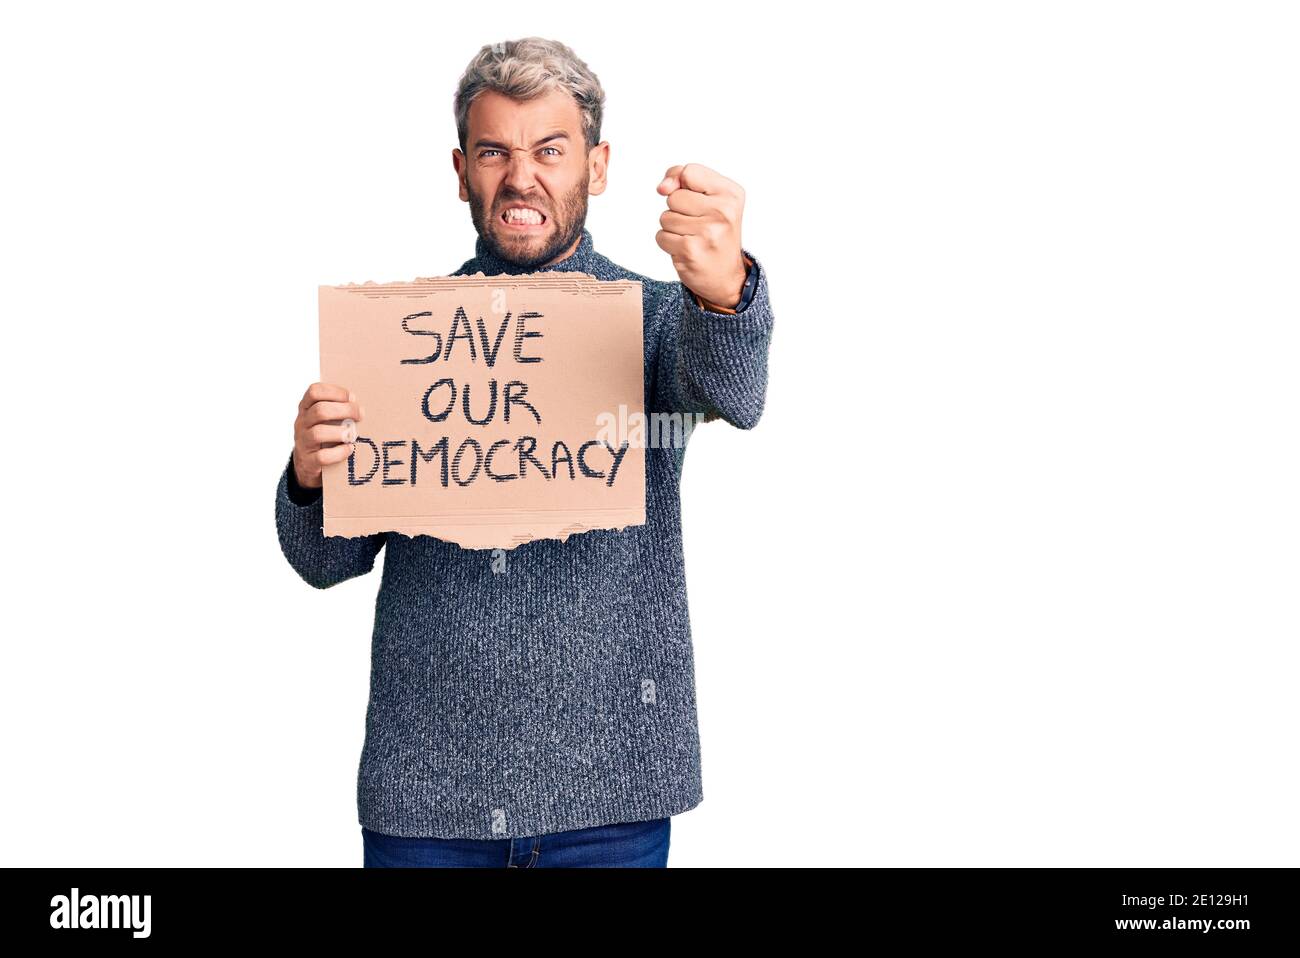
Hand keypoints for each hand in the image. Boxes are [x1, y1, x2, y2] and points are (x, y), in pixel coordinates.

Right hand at [292, 382, 362, 488]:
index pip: (314, 391)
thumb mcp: (324, 420)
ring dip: (340, 432)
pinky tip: (349, 449)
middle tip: (360, 415)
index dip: (335, 392)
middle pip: (320, 411)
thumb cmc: (323, 437)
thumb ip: (337, 409)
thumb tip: (362, 406)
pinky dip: (339, 453)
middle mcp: (302, 423)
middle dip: (345, 410)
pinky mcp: (308, 461)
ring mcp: (303, 442)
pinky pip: (322, 456)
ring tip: (352, 435)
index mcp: (306, 408)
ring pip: (318, 433)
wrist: (307, 465)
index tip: (352, 397)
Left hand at [655, 163, 747, 307]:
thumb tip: (662, 187)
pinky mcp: (690, 250)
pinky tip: (687, 249)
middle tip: (698, 225)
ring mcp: (707, 232)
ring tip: (693, 238)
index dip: (681, 184)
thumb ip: (684, 180)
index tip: (692, 198)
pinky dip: (669, 244)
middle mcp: (723, 211)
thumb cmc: (715, 233)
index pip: (689, 171)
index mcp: (731, 194)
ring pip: (665, 217)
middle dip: (678, 210)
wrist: (726, 277)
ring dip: (673, 228)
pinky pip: (661, 236)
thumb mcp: (711, 199)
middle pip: (674, 196)